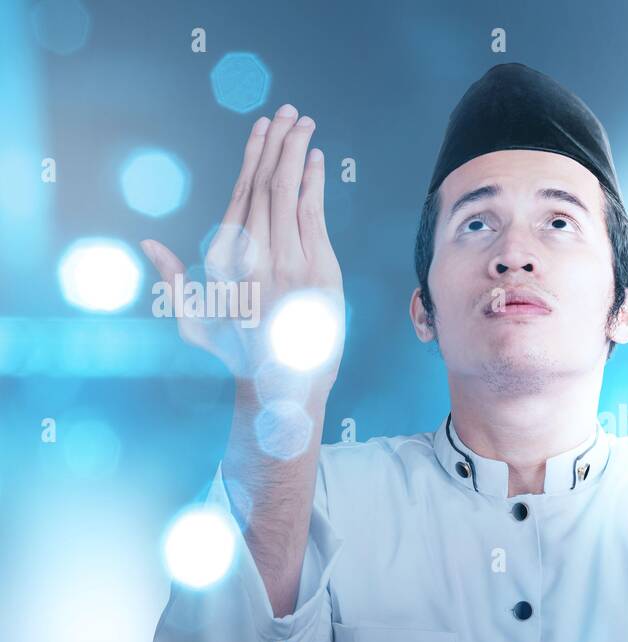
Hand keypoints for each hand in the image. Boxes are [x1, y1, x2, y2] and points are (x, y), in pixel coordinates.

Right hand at [140, 104, 344, 386]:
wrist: (284, 385)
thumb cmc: (239, 354)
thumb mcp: (196, 321)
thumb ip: (173, 281)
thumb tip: (148, 244)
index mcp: (228, 259)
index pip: (241, 193)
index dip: (253, 156)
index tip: (262, 129)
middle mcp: (257, 254)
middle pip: (267, 184)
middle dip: (278, 143)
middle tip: (288, 111)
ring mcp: (291, 260)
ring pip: (291, 193)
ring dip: (298, 153)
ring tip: (304, 123)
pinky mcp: (320, 270)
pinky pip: (314, 217)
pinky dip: (316, 184)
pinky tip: (317, 160)